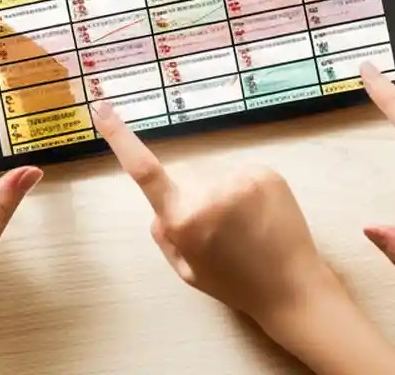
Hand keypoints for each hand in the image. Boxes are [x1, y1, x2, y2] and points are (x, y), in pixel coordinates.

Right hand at [90, 100, 329, 324]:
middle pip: (183, 174)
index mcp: (183, 219)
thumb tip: (157, 203)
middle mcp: (209, 191)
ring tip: (242, 226)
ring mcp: (240, 178)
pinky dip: (244, 190)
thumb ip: (164, 232)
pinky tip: (258, 216)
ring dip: (219, 192)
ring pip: (213, 174)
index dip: (120, 137)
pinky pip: (239, 173)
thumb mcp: (185, 269)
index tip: (102, 109)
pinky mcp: (265, 172)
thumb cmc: (234, 282)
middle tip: (215, 229)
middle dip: (189, 192)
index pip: (144, 170)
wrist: (291, 286)